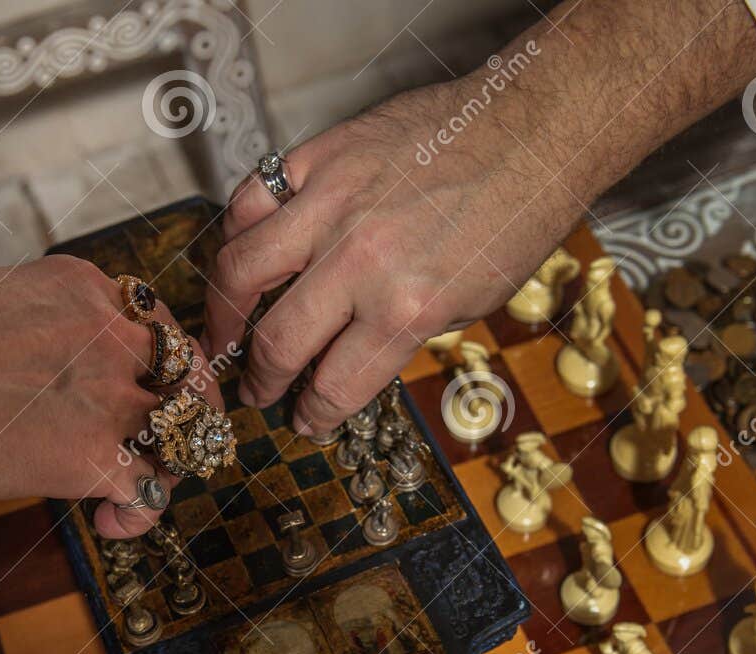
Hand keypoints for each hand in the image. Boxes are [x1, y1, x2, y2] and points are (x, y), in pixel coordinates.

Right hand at [0, 256, 213, 536]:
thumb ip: (37, 317)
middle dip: (186, 403)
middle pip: (186, 369)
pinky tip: (111, 523)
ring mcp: (110, 397)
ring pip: (182, 430)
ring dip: (169, 459)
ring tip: (143, 478)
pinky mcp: (96, 459)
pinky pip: (151, 493)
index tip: (141, 378)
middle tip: (172, 432)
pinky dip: (139, 514)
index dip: (154, 355)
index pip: (151, 317)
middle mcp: (110, 335)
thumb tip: (33, 345)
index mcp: (83, 287)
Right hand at [203, 75, 581, 435]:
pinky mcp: (321, 156)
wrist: (532, 131)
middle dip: (261, 378)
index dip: (313, 414)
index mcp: (407, 310)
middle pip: (278, 340)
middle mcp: (362, 261)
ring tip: (223, 334)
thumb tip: (345, 361)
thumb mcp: (469, 304)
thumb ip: (399, 334)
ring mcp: (333, 204)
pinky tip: (241, 256)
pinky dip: (237, 233)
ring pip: (241, 269)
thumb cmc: (513, 219)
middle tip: (256, 388)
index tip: (303, 420)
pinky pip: (252, 199)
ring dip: (224, 314)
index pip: (335, 385)